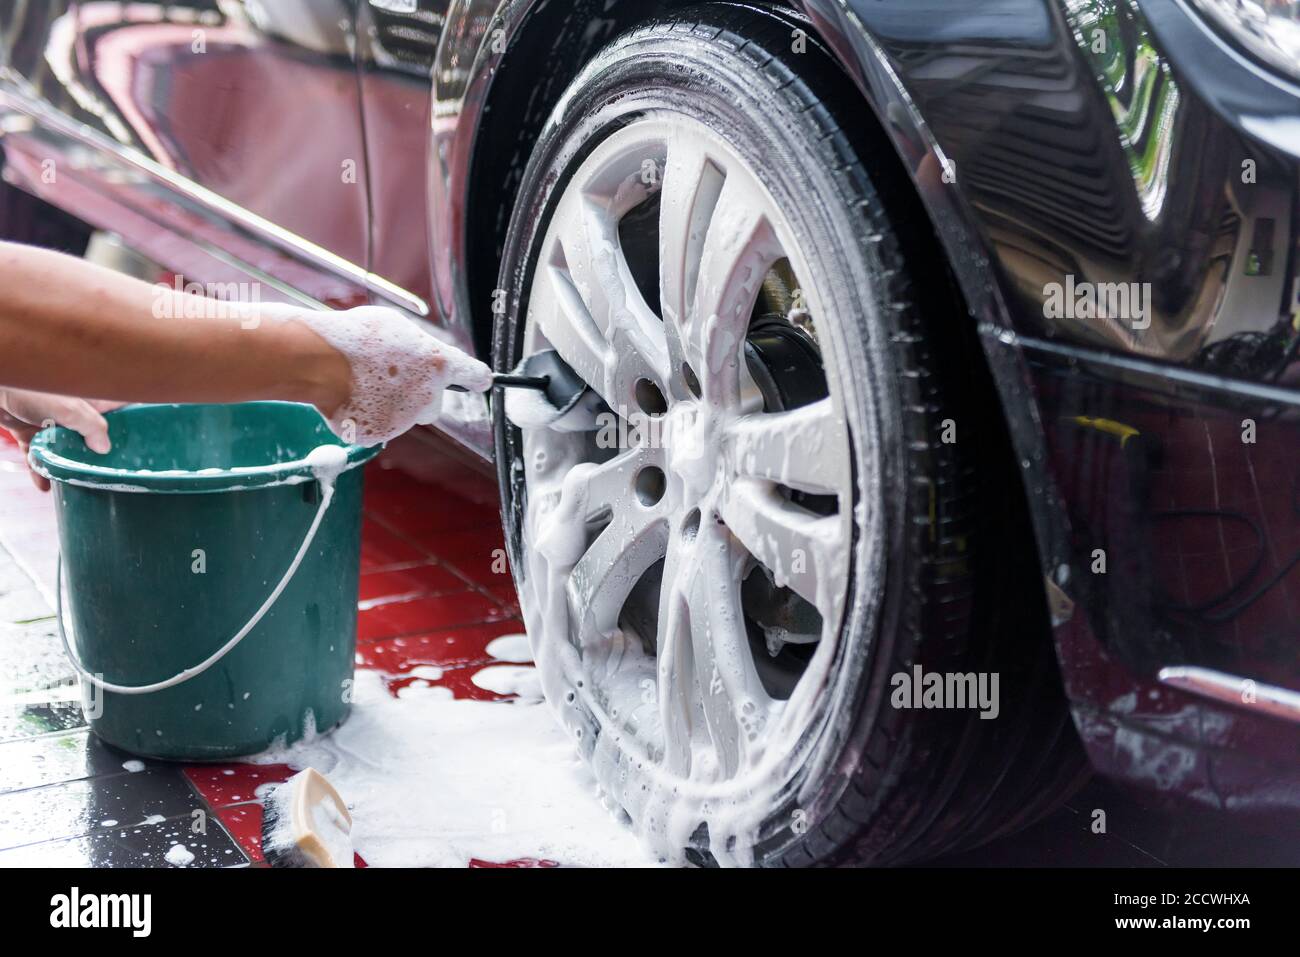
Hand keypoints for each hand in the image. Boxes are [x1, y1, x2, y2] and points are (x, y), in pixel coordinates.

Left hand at [0, 389, 121, 490]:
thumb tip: (105, 448)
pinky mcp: (29, 432)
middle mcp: (72, 413)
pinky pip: (38, 454)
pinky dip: (40, 468)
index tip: (140, 441)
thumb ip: (92, 427)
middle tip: (103, 473)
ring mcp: (50, 423)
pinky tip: (43, 483)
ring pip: (64, 449)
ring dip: (64, 467)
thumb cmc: (31, 391)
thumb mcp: (70, 409)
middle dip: (96, 455)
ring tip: (70, 483)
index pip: (117, 409)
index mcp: (88, 402)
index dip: (130, 423)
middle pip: (91, 436)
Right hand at [289, 306, 492, 446]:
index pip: (473, 374)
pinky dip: (366, 415)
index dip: (477, 377)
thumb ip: (416, 346)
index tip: (483, 380)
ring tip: (360, 380)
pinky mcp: (380, 435)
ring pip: (404, 415)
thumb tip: (419, 356)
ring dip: (389, 403)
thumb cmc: (354, 337)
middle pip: (434, 403)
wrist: (318, 362)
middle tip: (390, 376)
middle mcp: (428, 397)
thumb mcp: (394, 326)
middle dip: (418, 395)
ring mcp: (405, 420)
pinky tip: (349, 395)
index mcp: (438, 364)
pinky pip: (377, 425)